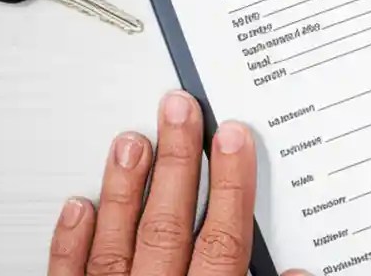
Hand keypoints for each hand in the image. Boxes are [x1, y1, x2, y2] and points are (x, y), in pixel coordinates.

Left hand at [47, 90, 306, 275]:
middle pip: (169, 225)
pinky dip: (72, 240)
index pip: (223, 239)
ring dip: (126, 186)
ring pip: (118, 241)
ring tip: (132, 140)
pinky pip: (69, 275)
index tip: (234, 139)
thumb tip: (300, 272)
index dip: (232, 184)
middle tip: (180, 111)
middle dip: (178, 161)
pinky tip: (78, 206)